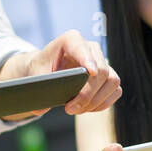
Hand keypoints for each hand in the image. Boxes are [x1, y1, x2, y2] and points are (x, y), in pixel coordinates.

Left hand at [4, 30, 121, 116]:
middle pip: (101, 71)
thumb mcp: (36, 74)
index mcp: (71, 40)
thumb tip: (40, 109)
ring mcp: (102, 62)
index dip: (88, 59)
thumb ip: (38, 88)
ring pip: (112, 82)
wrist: (48, 70)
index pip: (82, 48)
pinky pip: (115, 91)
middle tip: (70, 109)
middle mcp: (91, 48)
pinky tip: (88, 108)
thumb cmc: (41, 68)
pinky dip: (103, 103)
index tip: (90, 71)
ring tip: (78, 110)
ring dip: (96, 101)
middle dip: (87, 94)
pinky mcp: (109, 76)